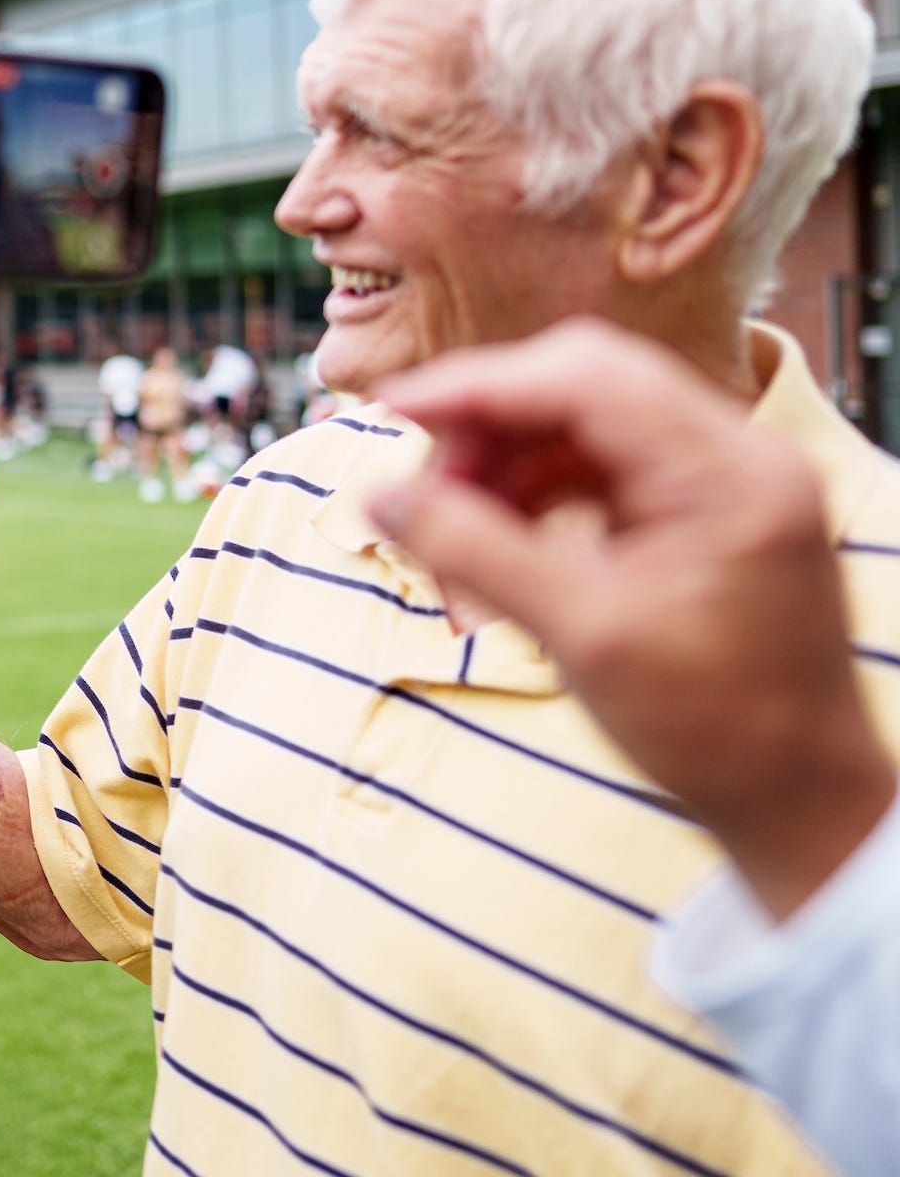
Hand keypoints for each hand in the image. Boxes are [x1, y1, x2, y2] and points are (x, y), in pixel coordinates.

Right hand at [368, 319, 894, 919]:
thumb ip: (475, 552)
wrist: (798, 798)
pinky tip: (503, 554)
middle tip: (423, 490)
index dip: (478, 386)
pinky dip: (538, 500)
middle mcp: (740, 456)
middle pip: (582, 384)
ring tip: (460, 547)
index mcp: (731, 474)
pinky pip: (600, 468)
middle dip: (489, 429)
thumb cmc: (719, 730)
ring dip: (507, 471)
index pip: (585, 378)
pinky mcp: (704, 510)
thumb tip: (380, 495)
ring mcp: (725, 480)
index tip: (395, 408)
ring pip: (583, 424)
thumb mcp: (582, 635)